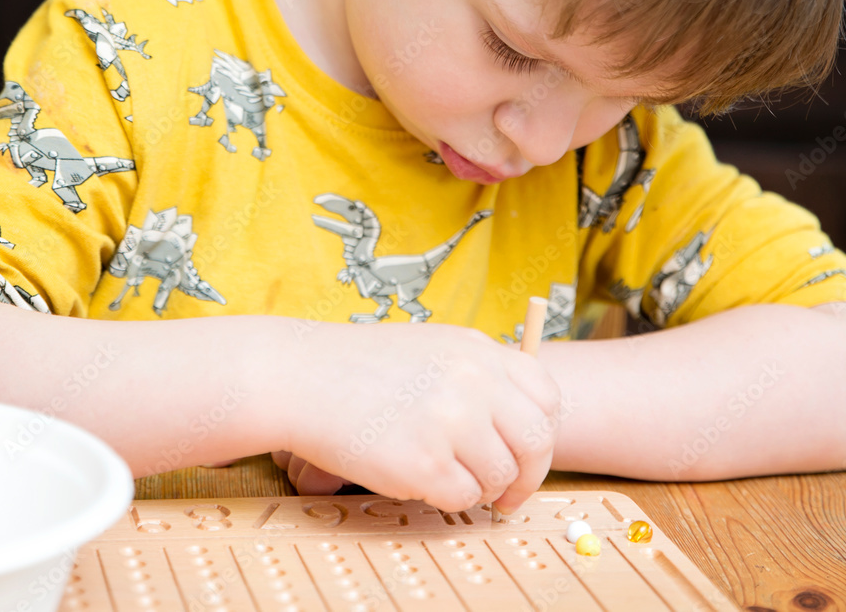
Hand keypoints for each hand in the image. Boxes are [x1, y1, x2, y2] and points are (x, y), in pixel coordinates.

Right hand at [281, 322, 560, 513]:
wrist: (298, 376)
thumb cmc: (357, 366)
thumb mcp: (432, 348)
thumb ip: (477, 374)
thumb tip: (513, 421)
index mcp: (480, 351)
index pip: (547, 397)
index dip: (542, 434)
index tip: (525, 454)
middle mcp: (475, 382)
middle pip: (536, 442)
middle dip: (528, 476)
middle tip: (507, 495)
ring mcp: (451, 422)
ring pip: (500, 476)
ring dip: (480, 488)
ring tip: (446, 478)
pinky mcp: (424, 462)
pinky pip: (462, 497)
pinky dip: (446, 498)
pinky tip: (418, 479)